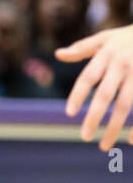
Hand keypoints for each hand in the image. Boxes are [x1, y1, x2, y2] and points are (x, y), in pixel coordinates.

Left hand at [57, 25, 132, 148]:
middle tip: (84, 137)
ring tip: (104, 146)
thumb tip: (58, 54)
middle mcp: (123, 64)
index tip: (69, 113)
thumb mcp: (107, 37)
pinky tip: (131, 141)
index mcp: (108, 53)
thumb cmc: (129, 36)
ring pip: (125, 104)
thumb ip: (83, 48)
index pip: (88, 77)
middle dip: (94, 116)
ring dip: (114, 127)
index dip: (78, 95)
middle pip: (106, 94)